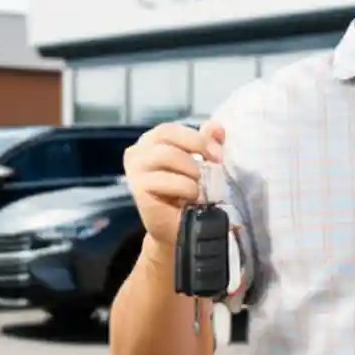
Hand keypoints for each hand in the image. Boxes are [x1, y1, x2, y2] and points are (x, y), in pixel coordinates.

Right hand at [123, 121, 225, 248]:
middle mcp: (137, 152)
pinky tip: (191, 198)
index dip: (197, 136)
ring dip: (192, 171)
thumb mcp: (202, 162)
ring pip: (168, 155)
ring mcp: (135, 170)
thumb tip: (217, 128)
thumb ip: (207, 142)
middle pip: (166, 134)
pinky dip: (187, 188)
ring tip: (199, 186)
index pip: (170, 128)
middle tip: (216, 164)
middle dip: (197, 146)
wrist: (181, 226)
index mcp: (151, 142)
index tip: (219, 153)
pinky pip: (167, 180)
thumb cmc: (189, 192)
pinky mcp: (138, 189)